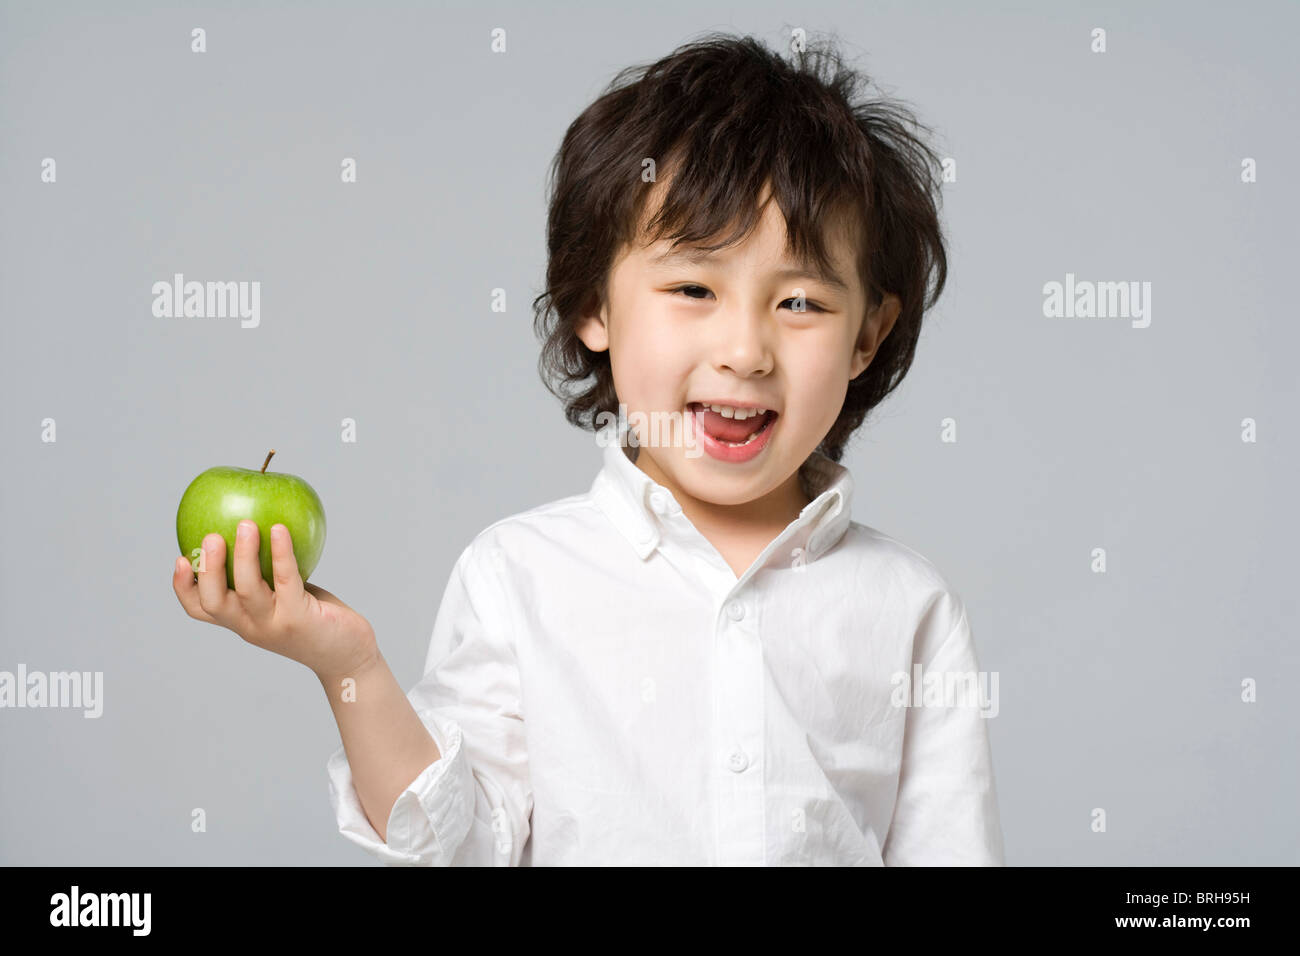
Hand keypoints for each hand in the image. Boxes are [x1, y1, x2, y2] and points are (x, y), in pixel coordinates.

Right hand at [173, 520, 377, 681]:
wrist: (348, 656)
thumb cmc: (317, 619)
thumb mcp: (286, 597)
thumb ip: (270, 575)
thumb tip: (261, 524)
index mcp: (241, 621)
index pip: (200, 609)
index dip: (184, 587)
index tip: (180, 558)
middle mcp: (251, 626)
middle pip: (215, 601)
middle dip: (207, 568)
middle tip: (209, 536)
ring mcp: (274, 624)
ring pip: (248, 589)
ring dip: (243, 555)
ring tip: (246, 524)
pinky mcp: (299, 618)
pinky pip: (286, 580)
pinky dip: (282, 553)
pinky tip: (281, 529)